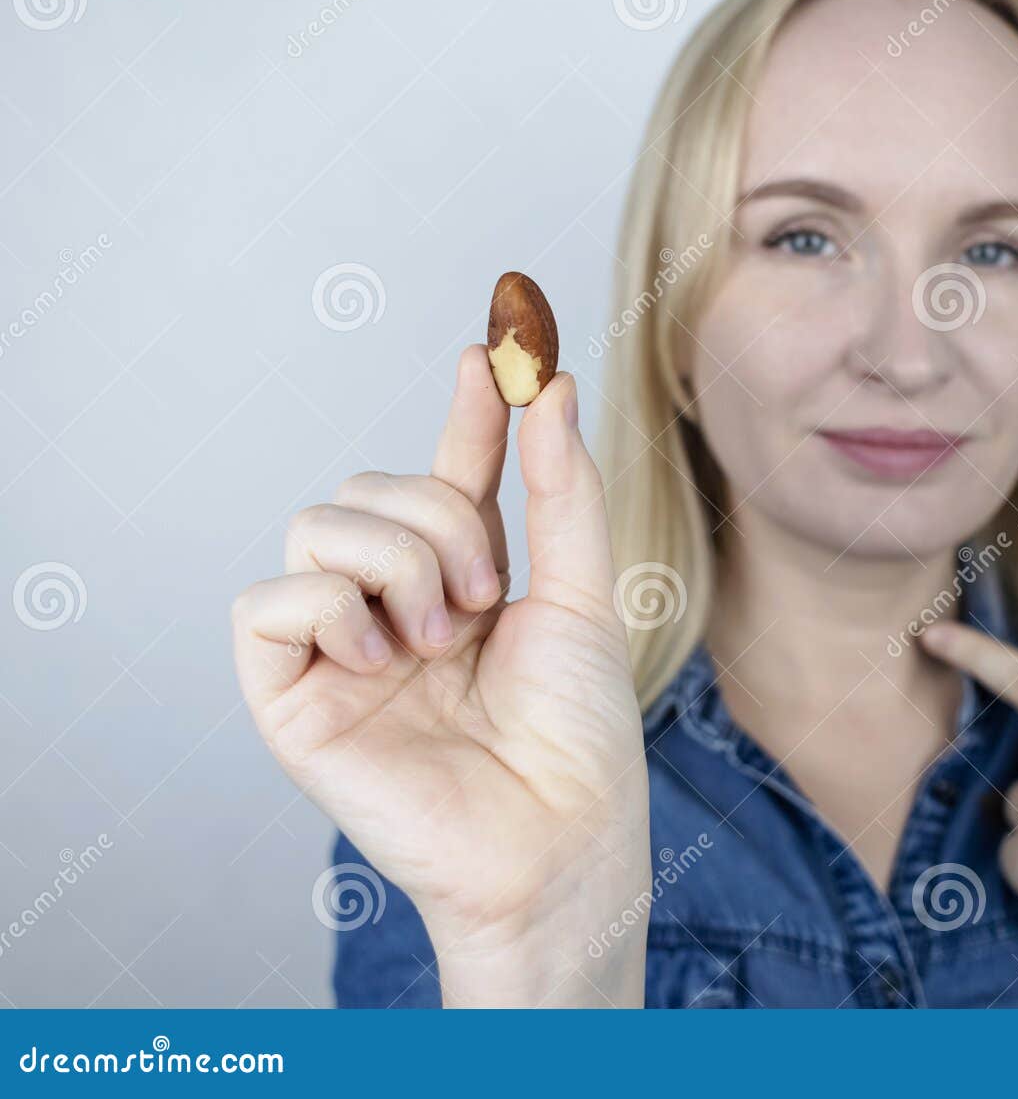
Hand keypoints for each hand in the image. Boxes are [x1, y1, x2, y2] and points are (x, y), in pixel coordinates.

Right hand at [231, 348, 648, 1006]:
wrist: (558, 833)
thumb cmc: (577, 731)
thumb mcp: (582, 590)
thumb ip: (561, 489)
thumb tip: (553, 388)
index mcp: (461, 579)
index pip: (447, 473)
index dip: (465, 411)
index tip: (489, 351)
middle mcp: (392, 604)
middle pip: (368, 487)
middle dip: (439, 518)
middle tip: (485, 596)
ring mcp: (338, 647)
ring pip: (317, 523)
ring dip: (396, 560)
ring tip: (445, 636)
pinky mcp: (290, 696)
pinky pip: (268, 601)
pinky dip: (330, 607)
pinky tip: (382, 657)